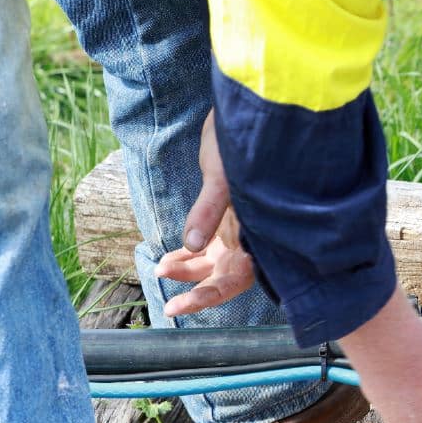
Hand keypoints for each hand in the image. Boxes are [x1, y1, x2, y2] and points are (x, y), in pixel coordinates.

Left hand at [155, 110, 255, 315]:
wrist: (245, 115)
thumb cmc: (239, 144)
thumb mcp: (222, 177)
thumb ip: (208, 212)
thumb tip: (190, 245)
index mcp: (259, 233)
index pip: (237, 278)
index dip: (209, 296)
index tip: (179, 306)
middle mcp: (253, 237)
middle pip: (226, 278)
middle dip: (197, 292)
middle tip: (169, 306)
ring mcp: (241, 230)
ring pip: (215, 264)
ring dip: (190, 271)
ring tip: (162, 268)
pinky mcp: (229, 220)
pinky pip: (209, 247)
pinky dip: (190, 254)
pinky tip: (171, 255)